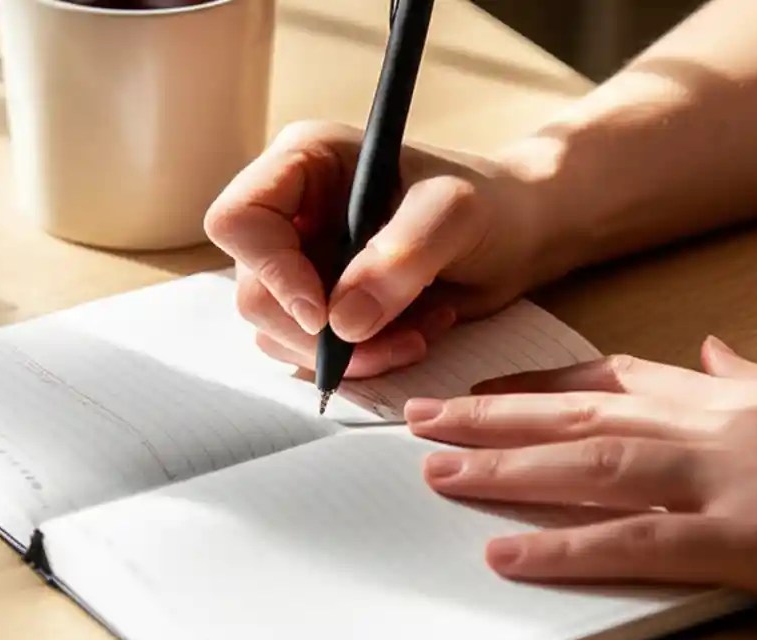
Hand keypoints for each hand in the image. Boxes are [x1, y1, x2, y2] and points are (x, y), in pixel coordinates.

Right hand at [204, 121, 564, 377]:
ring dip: (346, 353)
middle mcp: (290, 212)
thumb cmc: (488, 203)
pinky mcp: (323, 303)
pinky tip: (413, 335)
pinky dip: (363, 359)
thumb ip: (401, 258)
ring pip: (279, 331)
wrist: (518, 235)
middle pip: (252, 290)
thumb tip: (342, 322)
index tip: (323, 314)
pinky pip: (313, 351)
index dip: (270, 272)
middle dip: (315, 333)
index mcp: (303, 163)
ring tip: (415, 336)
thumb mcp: (454, 215)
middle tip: (382, 343)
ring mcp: (302, 261)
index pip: (239, 220)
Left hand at [406, 336, 756, 639]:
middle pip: (584, 416)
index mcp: (738, 396)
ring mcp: (735, 478)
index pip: (615, 380)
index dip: (538, 387)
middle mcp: (723, 424)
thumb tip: (710, 351)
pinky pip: (641, 543)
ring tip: (437, 469)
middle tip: (420, 418)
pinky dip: (566, 547)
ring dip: (507, 467)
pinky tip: (508, 552)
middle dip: (494, 416)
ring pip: (595, 465)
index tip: (483, 390)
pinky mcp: (755, 541)